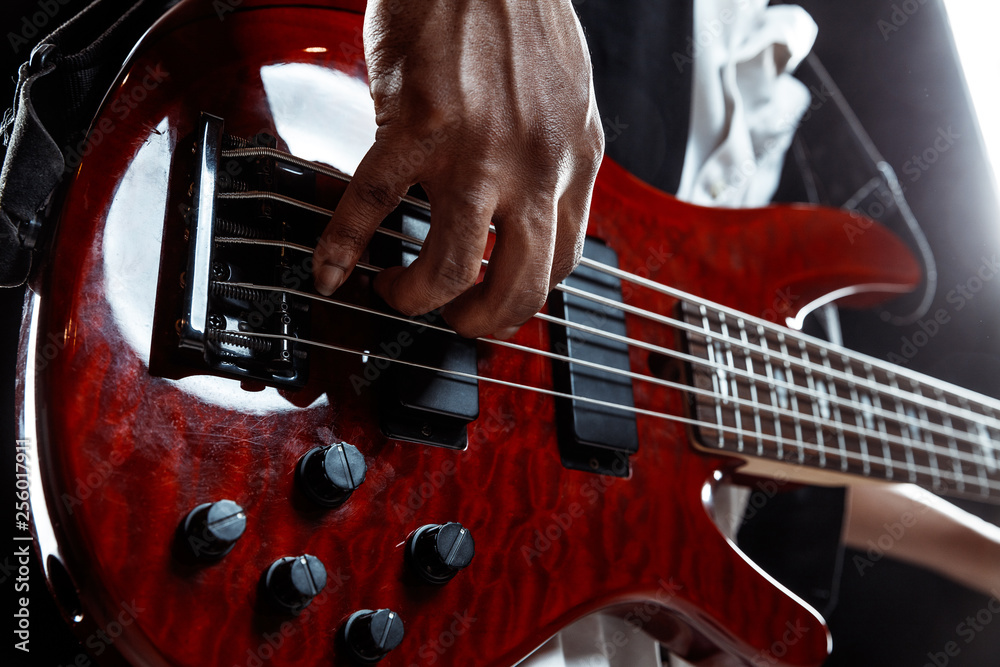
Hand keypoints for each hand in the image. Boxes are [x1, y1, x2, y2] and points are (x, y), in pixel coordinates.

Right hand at [313, 0, 603, 337]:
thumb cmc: (519, 14)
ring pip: (446, 266)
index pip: (563, 261)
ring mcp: (476, 150)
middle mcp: (534, 166)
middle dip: (478, 321)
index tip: (499, 303)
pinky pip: (372, 205)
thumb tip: (525, 201)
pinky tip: (330, 268)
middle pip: (517, 285)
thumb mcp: (566, 98)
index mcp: (575, 160)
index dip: (526, 297)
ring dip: (415, 298)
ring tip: (395, 293)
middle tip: (452, 322)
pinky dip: (342, 247)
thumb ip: (553, 155)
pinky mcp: (416, 125)